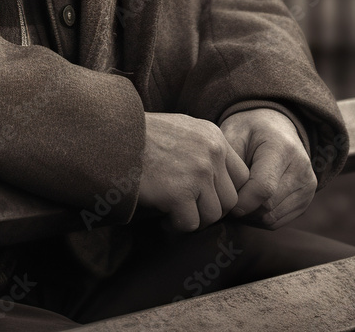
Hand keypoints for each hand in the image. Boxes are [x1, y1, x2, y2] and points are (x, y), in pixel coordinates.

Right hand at [137, 112, 249, 232]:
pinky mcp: (180, 193)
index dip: (224, 192)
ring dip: (192, 217)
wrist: (112, 138)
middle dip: (209, 209)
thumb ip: (204, 149)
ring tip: (171, 209)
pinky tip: (162, 214)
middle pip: (230, 200)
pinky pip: (189, 224)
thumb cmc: (142, 136)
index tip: (205, 198)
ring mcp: (198, 173)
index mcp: (214, 136)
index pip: (241, 177)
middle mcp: (212, 153)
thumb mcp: (182, 129)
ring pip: (212, 216)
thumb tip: (220, 180)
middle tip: (187, 207)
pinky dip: (175, 225)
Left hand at [219, 108, 316, 228]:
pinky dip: (259, 217)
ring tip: (238, 196)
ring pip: (271, 218)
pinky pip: (277, 221)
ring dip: (249, 215)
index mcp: (282, 148)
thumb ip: (230, 163)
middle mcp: (301, 169)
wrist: (276, 127)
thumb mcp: (233, 133)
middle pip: (267, 207)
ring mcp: (307, 186)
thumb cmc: (249, 131)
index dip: (241, 200)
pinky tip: (250, 201)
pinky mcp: (306, 200)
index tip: (225, 198)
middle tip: (227, 196)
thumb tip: (228, 197)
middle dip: (243, 208)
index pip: (263, 188)